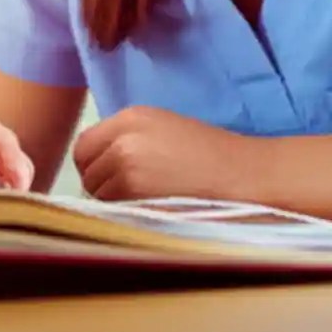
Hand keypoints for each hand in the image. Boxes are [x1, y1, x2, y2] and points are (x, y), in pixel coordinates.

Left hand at [72, 106, 257, 200]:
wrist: (246, 176)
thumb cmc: (211, 156)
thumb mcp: (164, 130)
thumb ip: (127, 139)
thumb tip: (98, 163)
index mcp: (130, 117)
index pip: (84, 144)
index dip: (93, 164)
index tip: (107, 176)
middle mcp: (122, 138)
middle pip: (86, 169)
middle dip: (100, 184)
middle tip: (126, 195)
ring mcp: (125, 165)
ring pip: (95, 192)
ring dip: (111, 201)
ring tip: (144, 202)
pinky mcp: (133, 192)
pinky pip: (110, 208)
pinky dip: (122, 213)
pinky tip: (148, 210)